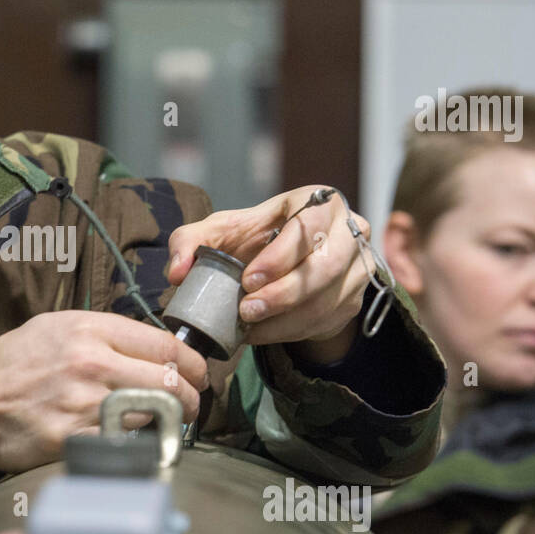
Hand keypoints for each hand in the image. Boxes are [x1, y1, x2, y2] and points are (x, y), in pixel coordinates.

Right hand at [0, 311, 208, 487]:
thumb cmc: (17, 361)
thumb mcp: (60, 326)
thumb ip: (108, 334)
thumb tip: (156, 350)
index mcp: (91, 330)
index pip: (165, 346)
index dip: (193, 364)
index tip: (199, 374)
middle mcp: (93, 364)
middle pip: (169, 382)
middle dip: (189, 398)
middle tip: (190, 405)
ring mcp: (85, 404)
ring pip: (154, 414)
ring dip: (169, 423)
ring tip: (167, 424)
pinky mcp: (75, 439)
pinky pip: (126, 443)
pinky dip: (140, 444)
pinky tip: (139, 442)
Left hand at [166, 185, 370, 363]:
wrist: (286, 261)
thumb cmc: (254, 238)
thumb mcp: (220, 232)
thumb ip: (189, 242)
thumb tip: (176, 273)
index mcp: (317, 201)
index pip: (308, 226)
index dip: (281, 256)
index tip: (249, 280)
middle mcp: (348, 229)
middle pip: (326, 266)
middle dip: (284, 294)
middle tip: (247, 310)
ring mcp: (358, 264)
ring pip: (329, 299)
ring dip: (287, 319)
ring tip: (251, 326)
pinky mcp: (356, 296)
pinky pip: (329, 319)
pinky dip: (294, 331)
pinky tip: (265, 332)